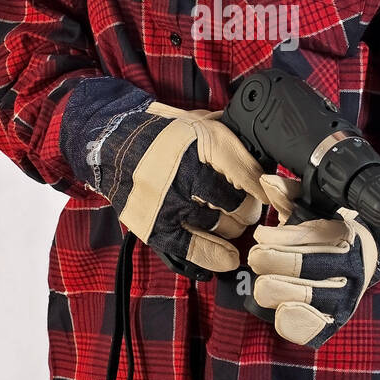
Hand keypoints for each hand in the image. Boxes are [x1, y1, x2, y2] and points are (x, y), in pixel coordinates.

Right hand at [86, 101, 268, 272]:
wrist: (114, 145)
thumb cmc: (163, 136)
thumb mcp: (199, 122)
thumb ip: (229, 138)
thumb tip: (262, 158)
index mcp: (203, 141)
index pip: (250, 176)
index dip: (264, 189)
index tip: (266, 194)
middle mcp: (187, 173)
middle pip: (239, 206)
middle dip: (248, 209)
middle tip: (245, 208)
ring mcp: (171, 203)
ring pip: (222, 227)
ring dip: (231, 228)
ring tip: (229, 222)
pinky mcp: (156, 226)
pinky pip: (194, 249)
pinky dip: (214, 257)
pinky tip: (228, 258)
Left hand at [246, 172, 379, 345]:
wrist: (360, 265)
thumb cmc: (327, 235)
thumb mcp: (312, 210)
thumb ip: (289, 195)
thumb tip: (267, 182)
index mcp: (347, 237)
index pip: (304, 237)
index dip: (275, 236)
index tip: (263, 235)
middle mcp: (350, 270)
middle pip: (295, 266)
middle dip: (266, 258)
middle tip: (259, 255)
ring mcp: (343, 301)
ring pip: (292, 298)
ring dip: (270, 287)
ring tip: (268, 278)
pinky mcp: (331, 326)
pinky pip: (302, 331)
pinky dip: (286, 319)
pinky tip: (281, 306)